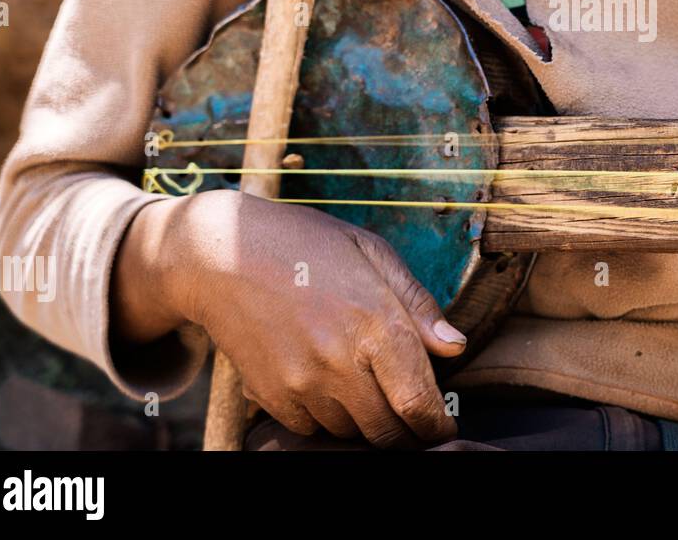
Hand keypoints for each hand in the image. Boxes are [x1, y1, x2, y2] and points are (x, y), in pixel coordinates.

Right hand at [115, 189, 464, 446]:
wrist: (222, 255)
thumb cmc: (306, 244)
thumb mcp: (371, 253)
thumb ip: (417, 304)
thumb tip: (455, 346)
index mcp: (377, 323)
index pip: (418, 403)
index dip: (436, 426)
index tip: (442, 428)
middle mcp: (341, 361)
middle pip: (388, 431)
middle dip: (407, 432)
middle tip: (413, 420)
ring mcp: (303, 383)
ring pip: (351, 432)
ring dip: (366, 421)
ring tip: (366, 388)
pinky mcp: (272, 396)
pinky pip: (312, 428)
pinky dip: (327, 418)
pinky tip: (329, 386)